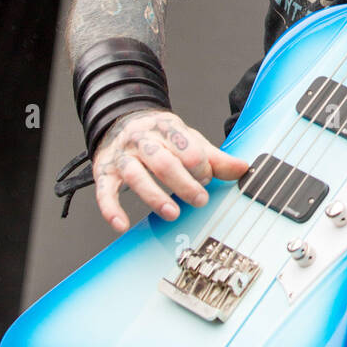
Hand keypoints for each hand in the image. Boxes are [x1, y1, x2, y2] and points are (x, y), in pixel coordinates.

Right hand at [91, 108, 248, 232]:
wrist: (121, 121)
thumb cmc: (161, 137)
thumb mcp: (189, 141)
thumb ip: (215, 157)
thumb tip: (243, 168)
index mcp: (167, 128)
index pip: (188, 147)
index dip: (201, 166)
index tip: (207, 180)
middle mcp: (142, 140)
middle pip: (163, 161)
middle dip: (184, 183)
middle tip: (200, 200)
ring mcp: (122, 156)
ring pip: (135, 175)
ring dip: (154, 196)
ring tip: (172, 213)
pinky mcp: (104, 171)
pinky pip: (104, 191)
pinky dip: (111, 209)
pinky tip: (121, 225)